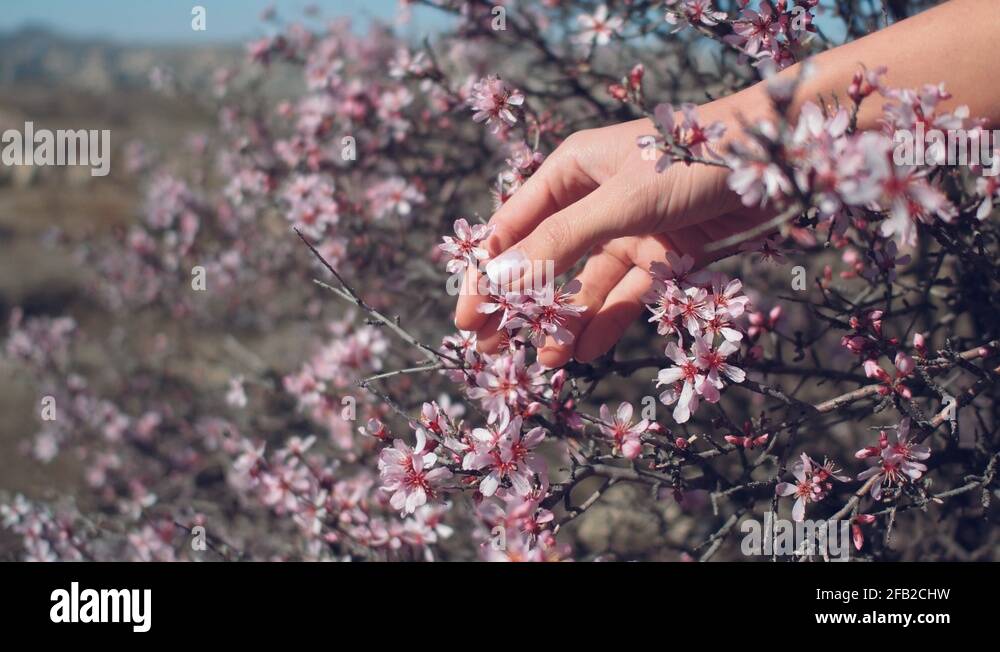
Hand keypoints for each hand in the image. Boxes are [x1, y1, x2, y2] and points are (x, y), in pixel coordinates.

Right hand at [454, 98, 772, 367]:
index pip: (512, 226)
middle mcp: (593, 201)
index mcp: (570, 171)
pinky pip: (626, 295)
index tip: (466, 316)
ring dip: (563, 320)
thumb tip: (501, 281)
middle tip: (491, 349)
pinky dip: (607, 322)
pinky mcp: (662, 256)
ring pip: (585, 284)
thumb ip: (560, 244)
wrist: (775, 160)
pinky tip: (585, 351)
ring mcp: (628, 231)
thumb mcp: (617, 203)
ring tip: (545, 358)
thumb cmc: (689, 160)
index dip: (487, 272)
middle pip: (544, 260)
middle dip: (520, 303)